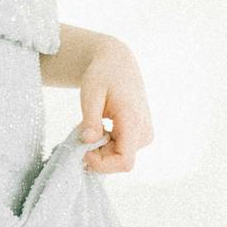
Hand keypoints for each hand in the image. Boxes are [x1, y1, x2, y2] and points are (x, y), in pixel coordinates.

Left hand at [79, 37, 152, 173]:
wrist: (117, 62)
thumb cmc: (103, 74)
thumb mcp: (90, 93)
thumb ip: (90, 119)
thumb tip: (88, 141)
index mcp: (134, 121)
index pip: (124, 162)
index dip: (101, 164)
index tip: (83, 149)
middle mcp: (144, 131)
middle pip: (119, 162)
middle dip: (97, 153)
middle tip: (81, 131)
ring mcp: (144, 134)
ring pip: (119, 157)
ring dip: (100, 148)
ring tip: (91, 125)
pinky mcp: (141, 134)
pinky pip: (122, 150)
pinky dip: (106, 144)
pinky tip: (99, 126)